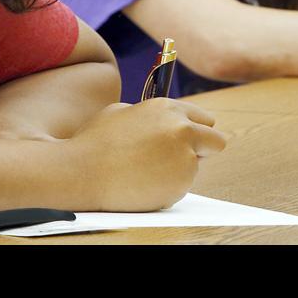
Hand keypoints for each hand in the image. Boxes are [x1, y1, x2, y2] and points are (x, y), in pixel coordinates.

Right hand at [62, 99, 227, 210]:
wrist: (81, 172)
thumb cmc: (94, 142)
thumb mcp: (121, 113)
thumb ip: (149, 115)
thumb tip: (160, 121)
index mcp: (169, 109)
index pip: (205, 120)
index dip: (196, 132)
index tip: (187, 141)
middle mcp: (183, 130)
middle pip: (217, 141)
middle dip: (203, 150)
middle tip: (180, 159)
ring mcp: (185, 158)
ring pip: (196, 168)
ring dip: (179, 171)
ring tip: (144, 172)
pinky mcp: (180, 184)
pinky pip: (181, 187)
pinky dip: (167, 188)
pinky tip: (142, 184)